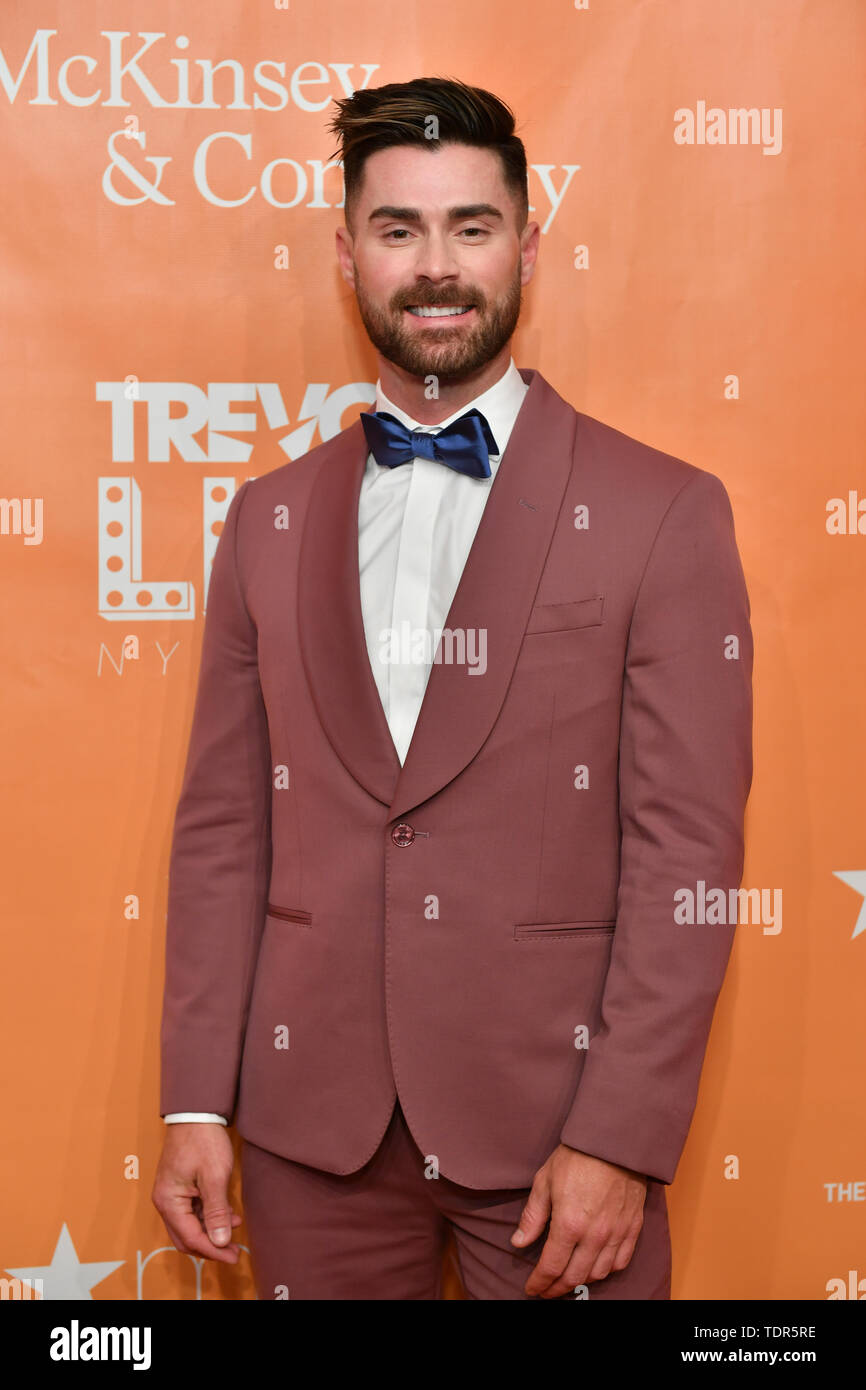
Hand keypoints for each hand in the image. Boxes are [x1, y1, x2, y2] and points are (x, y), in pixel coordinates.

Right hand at [151, 1123, 242, 1264]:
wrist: (195, 1112)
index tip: (233, 1256)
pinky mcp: (179, 1187)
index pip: (191, 1237)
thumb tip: (220, 1241)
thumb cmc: (203, 1140)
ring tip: (235, 1230)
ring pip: (189, 1225)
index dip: (213, 1250)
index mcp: (169, 1201)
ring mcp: (171, 1194)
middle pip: (186, 1237)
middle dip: (210, 1246)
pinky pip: (192, 1211)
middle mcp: (165, 1201)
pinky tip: (228, 1215)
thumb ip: (217, 1212)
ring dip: (211, 1232)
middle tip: (234, 1251)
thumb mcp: (214, 1177)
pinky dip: (209, 1217)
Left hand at [511, 1144, 647, 1297]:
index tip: (531, 1288)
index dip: (539, 1283)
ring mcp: (616, 1233)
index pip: (551, 1267)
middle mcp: (594, 1236)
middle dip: (557, 1288)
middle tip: (546, 1291)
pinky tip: (596, 1267)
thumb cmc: (576, 1156)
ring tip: (569, 1280)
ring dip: (581, 1282)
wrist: (614, 1139)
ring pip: (598, 1274)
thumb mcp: (545, 1181)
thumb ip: (533, 1216)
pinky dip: (607, 1270)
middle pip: (574, 1277)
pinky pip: (621, 1261)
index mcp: (569, 1224)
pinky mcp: (633, 1227)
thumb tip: (518, 1243)